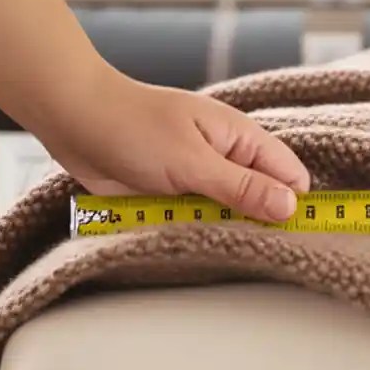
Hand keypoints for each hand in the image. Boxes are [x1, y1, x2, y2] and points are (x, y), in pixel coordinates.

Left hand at [31, 68, 309, 223]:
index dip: (296, 206)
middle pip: (262, 200)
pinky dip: (191, 233)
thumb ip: (241, 188)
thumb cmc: (133, 127)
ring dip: (217, 233)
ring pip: (228, 217)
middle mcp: (226, 158)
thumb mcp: (192, 163)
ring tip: (200, 241)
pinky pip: (196, 222)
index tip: (296, 239)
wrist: (73, 119)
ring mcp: (200, 178)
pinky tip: (180, 241)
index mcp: (242, 138)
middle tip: (244, 250)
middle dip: (255, 225)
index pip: (290, 177)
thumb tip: (291, 209)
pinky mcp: (174, 196)